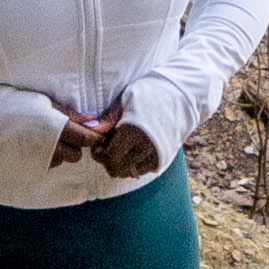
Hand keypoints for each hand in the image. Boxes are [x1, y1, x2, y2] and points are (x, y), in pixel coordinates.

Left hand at [47, 104, 162, 180]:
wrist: (178, 98)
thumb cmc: (147, 94)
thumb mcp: (125, 100)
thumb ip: (108, 117)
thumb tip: (90, 129)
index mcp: (134, 131)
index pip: (110, 156)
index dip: (100, 154)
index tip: (98, 144)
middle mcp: (146, 146)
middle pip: (118, 169)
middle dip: (107, 162)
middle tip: (106, 149)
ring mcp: (156, 154)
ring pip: (129, 173)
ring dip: (119, 165)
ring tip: (118, 150)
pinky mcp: (162, 159)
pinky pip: (141, 172)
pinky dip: (132, 166)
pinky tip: (130, 153)